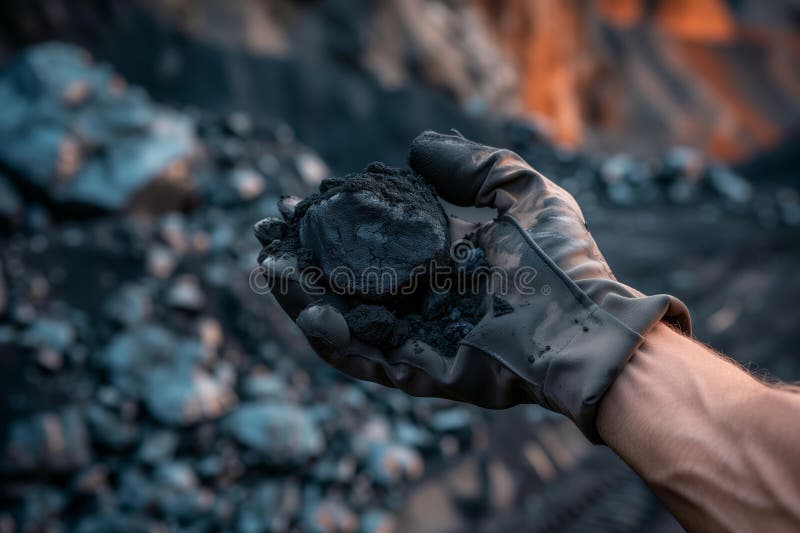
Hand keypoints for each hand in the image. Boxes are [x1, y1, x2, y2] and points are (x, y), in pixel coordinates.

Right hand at [257, 131, 689, 441]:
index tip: (298, 199)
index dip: (330, 218)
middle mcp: (419, 296)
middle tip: (268, 236)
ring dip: (302, 296)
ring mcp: (416, 336)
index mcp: (437, 255)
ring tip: (271, 268)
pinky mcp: (418, 371)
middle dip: (302, 257)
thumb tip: (418, 144)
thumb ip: (471, 165)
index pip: (369, 236)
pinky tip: (306, 307)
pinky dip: (329, 338)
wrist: (585, 323)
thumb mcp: (521, 189)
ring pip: (343, 319)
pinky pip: (362, 358)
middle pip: (344, 277)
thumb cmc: (562, 258)